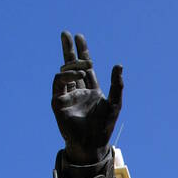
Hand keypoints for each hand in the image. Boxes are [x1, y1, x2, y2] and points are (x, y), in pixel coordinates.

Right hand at [51, 31, 122, 164]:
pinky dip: (67, 75)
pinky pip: (59, 82)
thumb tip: (119, 64)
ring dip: (72, 64)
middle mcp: (78, 91)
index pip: (86, 67)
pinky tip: (77, 73)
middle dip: (68, 50)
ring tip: (83, 65)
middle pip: (72, 65)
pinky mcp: (58, 102)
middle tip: (65, 33)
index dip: (83, 51)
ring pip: (64, 72)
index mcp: (91, 90)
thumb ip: (117, 84)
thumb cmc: (104, 126)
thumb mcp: (114, 103)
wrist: (91, 144)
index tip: (79, 37)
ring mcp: (67, 96)